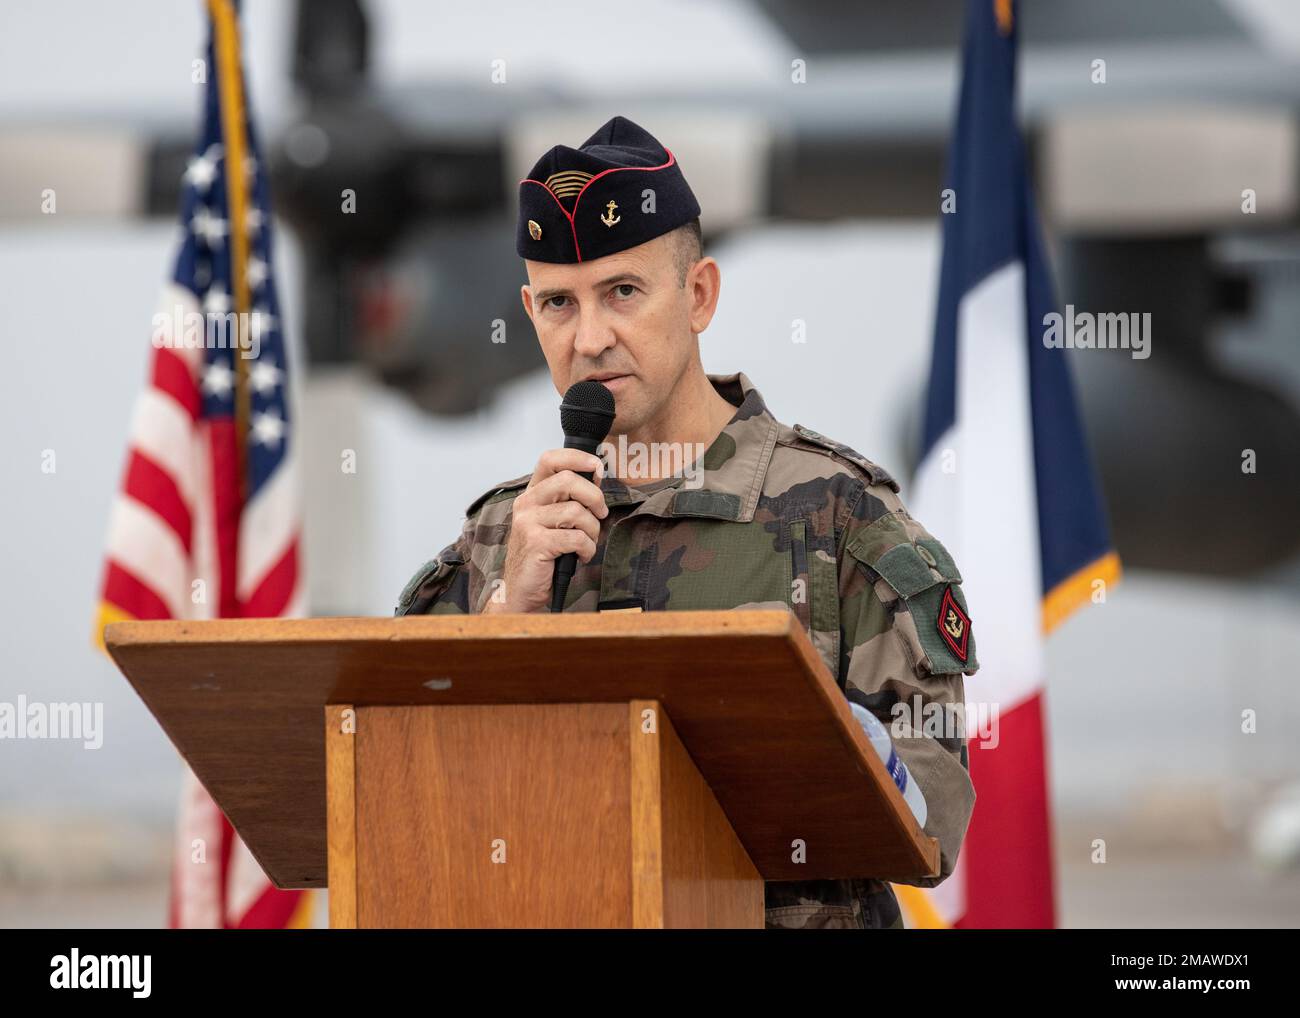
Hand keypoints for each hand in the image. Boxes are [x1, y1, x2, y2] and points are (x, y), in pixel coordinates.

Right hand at [482, 448, 607, 612]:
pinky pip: (576, 538)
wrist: (520, 590)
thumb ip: (570, 499)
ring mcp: (528, 523)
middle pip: (569, 480)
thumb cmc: (542, 556)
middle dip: (595, 497)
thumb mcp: (554, 522)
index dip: (578, 458)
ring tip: (587, 543)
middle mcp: (526, 504)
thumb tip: (597, 476)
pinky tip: (581, 556)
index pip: (550, 459)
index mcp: (532, 494)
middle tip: (600, 514)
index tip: (597, 468)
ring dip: (592, 530)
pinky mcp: (536, 543)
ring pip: (577, 512)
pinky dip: (587, 549)